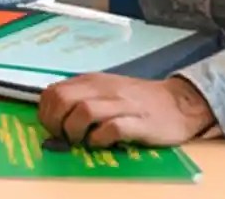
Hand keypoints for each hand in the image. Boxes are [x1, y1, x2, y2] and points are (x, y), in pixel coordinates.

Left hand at [37, 74, 216, 148]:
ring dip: (75, 130)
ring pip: (83, 111)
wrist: (178, 102)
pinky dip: (100, 139)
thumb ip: (81, 97)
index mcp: (92, 81)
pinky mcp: (139, 122)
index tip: (53, 127)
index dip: (46, 112)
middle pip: (62, 99)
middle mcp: (103, 89)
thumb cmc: (137, 100)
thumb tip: (53, 115)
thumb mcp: (104, 90)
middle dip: (55, 122)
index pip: (53, 91)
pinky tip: (101, 143)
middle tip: (64, 137)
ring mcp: (121, 104)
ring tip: (81, 141)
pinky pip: (112, 129)